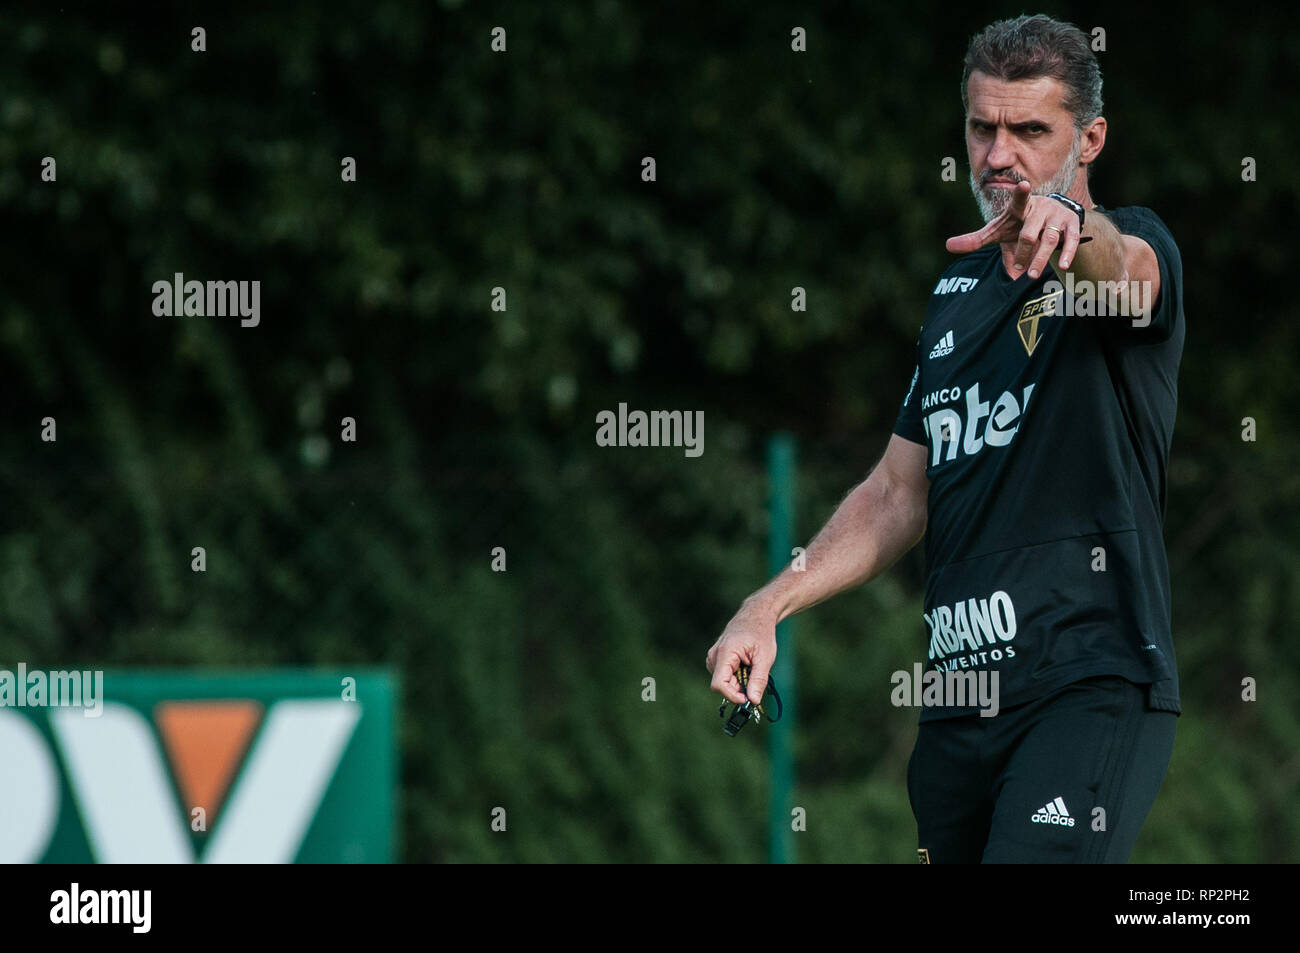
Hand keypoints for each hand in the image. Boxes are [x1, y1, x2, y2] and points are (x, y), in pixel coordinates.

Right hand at [706, 604, 777, 705]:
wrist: (756, 616)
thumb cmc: (761, 633)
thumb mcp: (765, 658)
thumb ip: (758, 680)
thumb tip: (754, 701)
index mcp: (724, 653)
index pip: (719, 684)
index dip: (733, 696)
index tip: (749, 699)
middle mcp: (714, 656)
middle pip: (723, 685)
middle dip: (740, 688)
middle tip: (756, 679)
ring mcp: (713, 657)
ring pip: (724, 682)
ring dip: (739, 682)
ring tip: (751, 667)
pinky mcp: (716, 659)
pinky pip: (724, 675)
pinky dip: (736, 676)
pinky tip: (746, 665)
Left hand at [945, 180, 1084, 277]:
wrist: (1052, 218)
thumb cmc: (1019, 224)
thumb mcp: (998, 231)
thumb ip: (975, 239)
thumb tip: (947, 245)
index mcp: (1020, 207)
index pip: (1018, 200)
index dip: (1020, 193)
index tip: (1024, 185)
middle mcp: (1039, 208)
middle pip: (1028, 233)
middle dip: (1022, 252)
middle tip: (1017, 270)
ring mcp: (1056, 215)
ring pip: (1048, 239)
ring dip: (1040, 258)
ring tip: (1031, 275)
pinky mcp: (1072, 224)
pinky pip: (1071, 239)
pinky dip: (1068, 253)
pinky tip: (1063, 267)